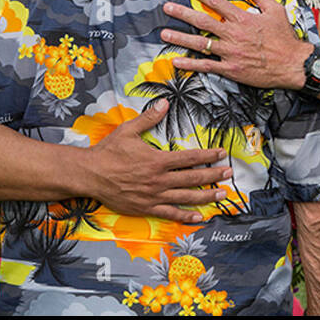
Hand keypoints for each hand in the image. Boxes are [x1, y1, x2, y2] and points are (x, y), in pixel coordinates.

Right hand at [86, 100, 231, 223]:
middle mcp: (159, 180)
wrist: (90, 175)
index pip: (190, 158)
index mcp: (157, 160)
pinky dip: (186, 216)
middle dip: (214, 176)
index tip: (222, 154)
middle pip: (193, 178)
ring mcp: (153, 196)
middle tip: (229, 173)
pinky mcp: (146, 208)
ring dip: (206, 196)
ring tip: (222, 194)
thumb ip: (149, 117)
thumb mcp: (128, 130)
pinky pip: (170, 213)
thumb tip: (164, 102)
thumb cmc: (108, 152)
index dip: (208, 156)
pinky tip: (199, 217)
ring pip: (186, 198)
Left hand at [161, 0, 311, 88]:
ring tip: (164, 34)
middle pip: (202, 21)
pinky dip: (191, 64)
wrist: (293, 65)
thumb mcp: (275, 9)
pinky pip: (207, 66)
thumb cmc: (285, 37)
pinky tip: (177, 61)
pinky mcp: (231, 70)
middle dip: (182, 13)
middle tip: (167, 8)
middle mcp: (233, 34)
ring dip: (180, 38)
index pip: (216, 2)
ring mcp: (231, 53)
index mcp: (243, 18)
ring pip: (200, 44)